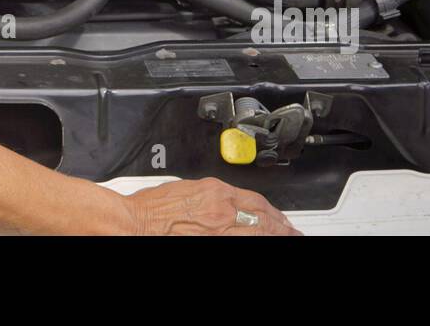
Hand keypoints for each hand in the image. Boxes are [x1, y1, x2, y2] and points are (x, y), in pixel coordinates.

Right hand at [125, 178, 301, 234]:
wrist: (137, 222)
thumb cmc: (152, 208)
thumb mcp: (186, 188)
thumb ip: (209, 194)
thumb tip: (224, 202)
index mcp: (216, 191)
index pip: (255, 201)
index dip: (271, 211)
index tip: (279, 218)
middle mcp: (223, 209)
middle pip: (263, 218)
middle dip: (281, 226)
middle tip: (293, 231)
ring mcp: (221, 228)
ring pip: (259, 231)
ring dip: (276, 234)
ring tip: (289, 236)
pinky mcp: (213, 239)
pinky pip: (242, 241)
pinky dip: (257, 240)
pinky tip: (265, 240)